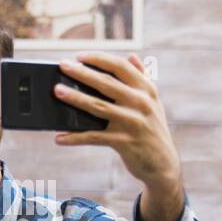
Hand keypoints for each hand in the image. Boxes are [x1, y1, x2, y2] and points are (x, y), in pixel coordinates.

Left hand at [53, 52, 184, 220]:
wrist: (163, 164)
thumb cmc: (153, 129)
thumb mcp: (153, 102)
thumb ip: (143, 78)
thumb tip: (131, 56)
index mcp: (146, 89)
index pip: (121, 66)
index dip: (99, 59)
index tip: (79, 56)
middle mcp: (141, 103)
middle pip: (106, 83)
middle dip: (82, 73)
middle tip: (63, 65)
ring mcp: (132, 122)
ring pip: (98, 106)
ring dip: (76, 98)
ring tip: (58, 91)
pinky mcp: (123, 142)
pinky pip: (94, 137)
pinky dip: (75, 138)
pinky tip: (59, 138)